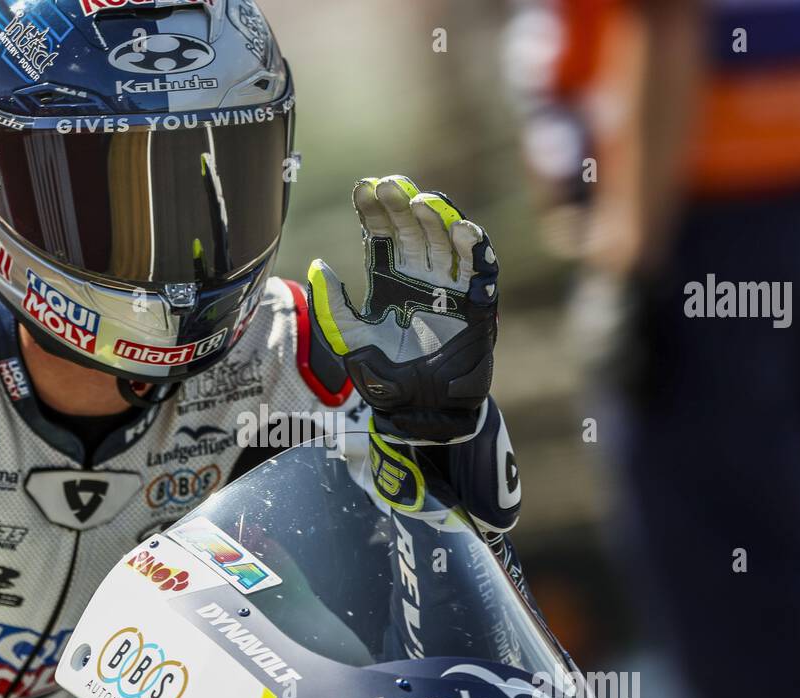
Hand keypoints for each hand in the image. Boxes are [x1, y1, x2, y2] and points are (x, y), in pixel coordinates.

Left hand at [308, 175, 499, 443]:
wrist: (423, 410)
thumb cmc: (385, 376)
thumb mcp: (350, 342)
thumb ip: (333, 307)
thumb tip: (319, 266)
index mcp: (387, 278)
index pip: (380, 233)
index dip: (372, 208)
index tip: (364, 187)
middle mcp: (419, 274)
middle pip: (413, 227)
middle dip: (403, 203)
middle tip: (392, 185)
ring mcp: (449, 285)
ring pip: (446, 238)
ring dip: (437, 218)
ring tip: (423, 203)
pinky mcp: (477, 302)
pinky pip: (480, 268)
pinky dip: (475, 248)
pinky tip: (463, 230)